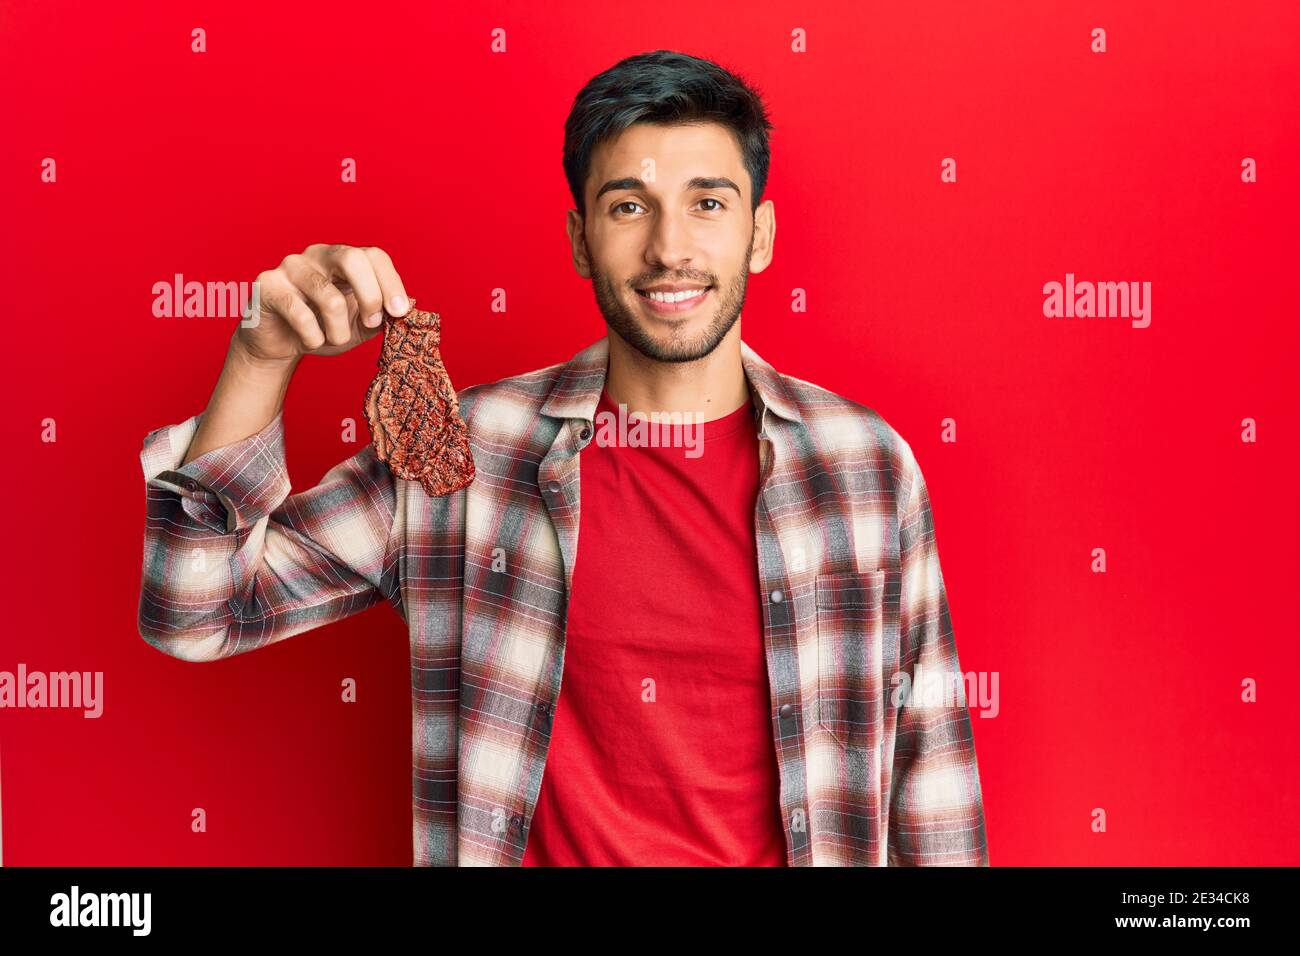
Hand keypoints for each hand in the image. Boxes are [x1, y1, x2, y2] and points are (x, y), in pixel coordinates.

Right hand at [234, 243, 409, 364]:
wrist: (278, 344)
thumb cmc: (323, 329)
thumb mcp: (360, 326)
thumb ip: (383, 316)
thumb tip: (410, 310)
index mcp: (344, 259)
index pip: (374, 256)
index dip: (391, 283)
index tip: (400, 312)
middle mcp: (318, 254)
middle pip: (353, 258)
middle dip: (371, 296)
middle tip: (371, 323)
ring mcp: (291, 267)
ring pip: (330, 298)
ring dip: (339, 331)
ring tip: (333, 340)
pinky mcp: (267, 286)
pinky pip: (301, 315)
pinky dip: (313, 337)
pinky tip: (310, 341)